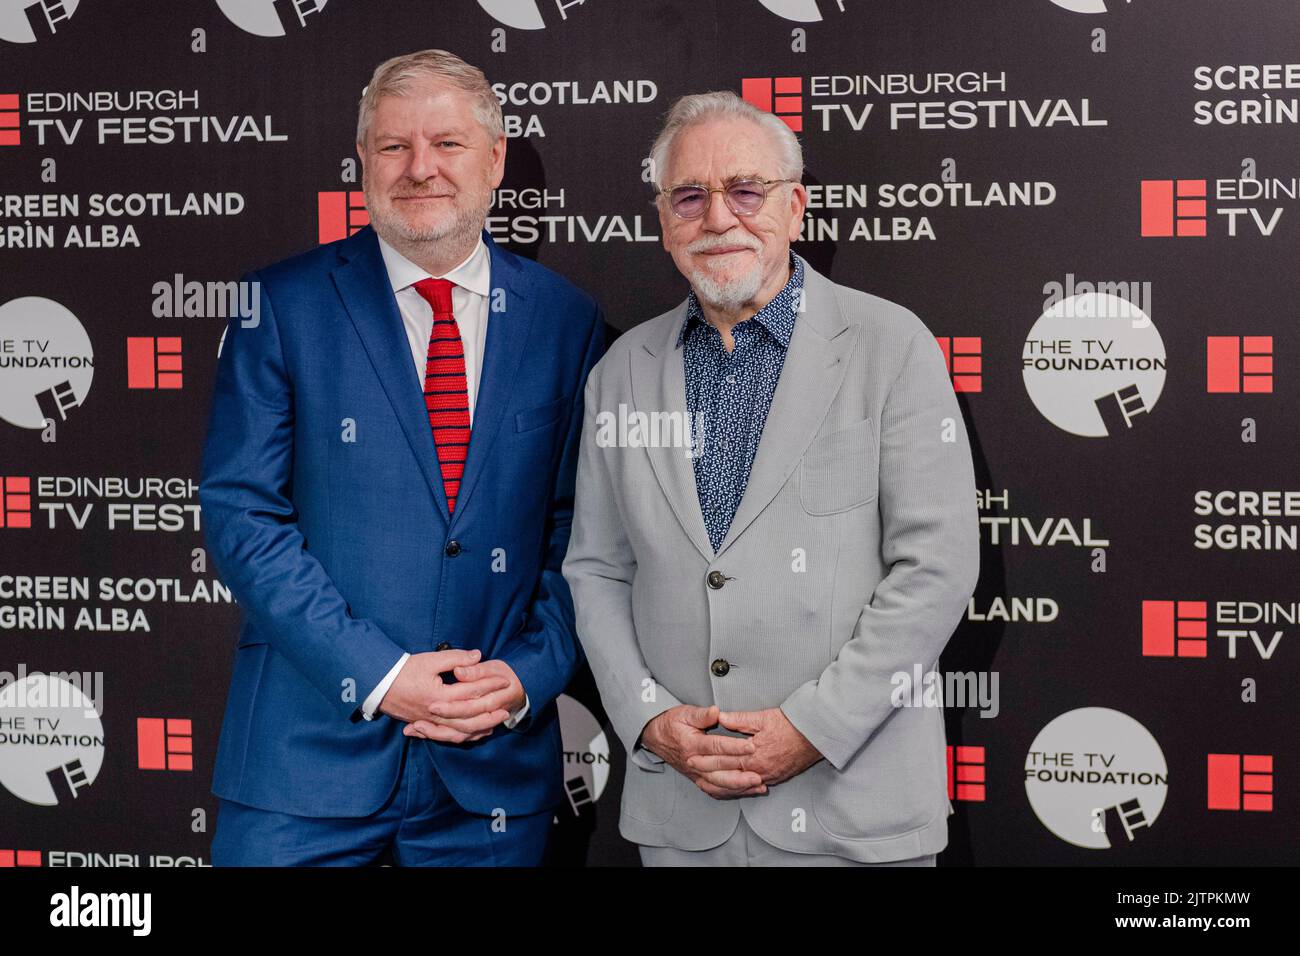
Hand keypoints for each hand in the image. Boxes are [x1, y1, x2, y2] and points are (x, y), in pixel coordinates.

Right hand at [401, 657, 525, 743]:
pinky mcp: (425, 725)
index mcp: (439, 696)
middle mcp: (436, 713)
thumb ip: (455, 658)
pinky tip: (475, 733)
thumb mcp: (430, 660)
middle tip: (506, 708)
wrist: (378, 684)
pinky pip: (447, 736)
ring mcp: (430, 722)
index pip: (471, 691)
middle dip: (490, 713)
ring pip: (460, 732)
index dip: (490, 684)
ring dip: (479, 728)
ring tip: (495, 723)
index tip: (504, 680)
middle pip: (469, 718)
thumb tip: (477, 656)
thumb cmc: (404, 670)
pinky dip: (463, 736)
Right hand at [641, 704, 766, 799]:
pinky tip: (745, 791)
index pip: (716, 747)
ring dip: (739, 786)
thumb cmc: (672, 723)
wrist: (655, 738)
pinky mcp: (698, 780)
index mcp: (691, 744)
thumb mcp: (684, 713)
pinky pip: (715, 790)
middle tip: (759, 773)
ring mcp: (696, 774)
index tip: (751, 746)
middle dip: (741, 772)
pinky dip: (731, 793)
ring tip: (757, 785)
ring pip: (719, 784)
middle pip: (719, 770)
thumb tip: (716, 712)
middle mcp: (694, 762)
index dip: (734, 747)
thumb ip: (701, 715)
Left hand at [690, 707, 821, 785]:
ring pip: (741, 783)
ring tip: (710, 779)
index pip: (724, 759)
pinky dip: (742, 786)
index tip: (693, 758)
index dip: (706, 759)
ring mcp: (769, 776)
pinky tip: (736, 785)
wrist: (816, 735)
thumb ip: (739, 720)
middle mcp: (760, 769)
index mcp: (754, 754)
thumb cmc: (793, 725)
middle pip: (730, 774)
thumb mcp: (763, 717)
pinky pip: (755, 786)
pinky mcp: (777, 778)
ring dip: (725, 782)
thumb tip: (721, 717)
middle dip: (710, 772)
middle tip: (694, 770)